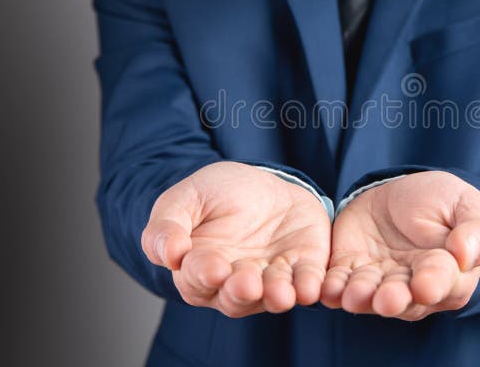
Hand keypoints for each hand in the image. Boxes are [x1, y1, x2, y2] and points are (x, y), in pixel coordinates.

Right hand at [141, 161, 330, 316]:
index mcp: (200, 270)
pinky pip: (307, 283)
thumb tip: (168, 255)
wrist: (263, 182)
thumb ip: (167, 226)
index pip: (198, 279)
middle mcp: (235, 284)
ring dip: (277, 296)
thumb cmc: (216, 194)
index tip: (212, 269)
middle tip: (246, 283)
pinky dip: (310, 287)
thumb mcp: (185, 199)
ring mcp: (271, 279)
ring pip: (272, 295)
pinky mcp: (304, 267)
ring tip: (280, 293)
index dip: (204, 275)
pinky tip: (312, 288)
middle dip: (241, 291)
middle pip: (236, 297)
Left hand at [321, 171, 479, 320]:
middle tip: (386, 299)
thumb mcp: (469, 207)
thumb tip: (465, 256)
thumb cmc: (446, 203)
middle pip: (403, 296)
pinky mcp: (350, 268)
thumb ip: (476, 231)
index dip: (433, 283)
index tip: (425, 286)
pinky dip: (333, 288)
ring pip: (370, 294)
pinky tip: (328, 290)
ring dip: (361, 297)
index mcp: (448, 272)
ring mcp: (379, 280)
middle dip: (394, 298)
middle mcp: (412, 284)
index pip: (441, 280)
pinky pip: (340, 282)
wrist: (404, 190)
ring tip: (353, 296)